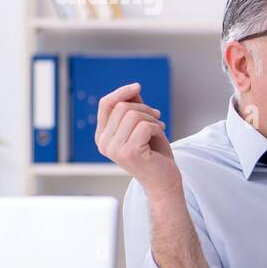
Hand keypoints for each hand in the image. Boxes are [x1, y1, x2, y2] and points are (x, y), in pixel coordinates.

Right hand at [95, 82, 180, 197]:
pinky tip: (160, 138)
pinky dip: (158, 128)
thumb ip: (134, 109)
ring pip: (134, 115)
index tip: (137, 86)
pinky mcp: (128, 152)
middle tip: (157, 119)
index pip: (105, 104)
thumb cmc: (154, 154)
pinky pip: (145, 126)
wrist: (163, 181)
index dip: (121, 92)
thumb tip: (133, 88)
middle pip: (122, 107)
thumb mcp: (141, 126)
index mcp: (103, 136)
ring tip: (158, 130)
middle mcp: (104, 143)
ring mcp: (114, 149)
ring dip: (153, 119)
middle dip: (145, 109)